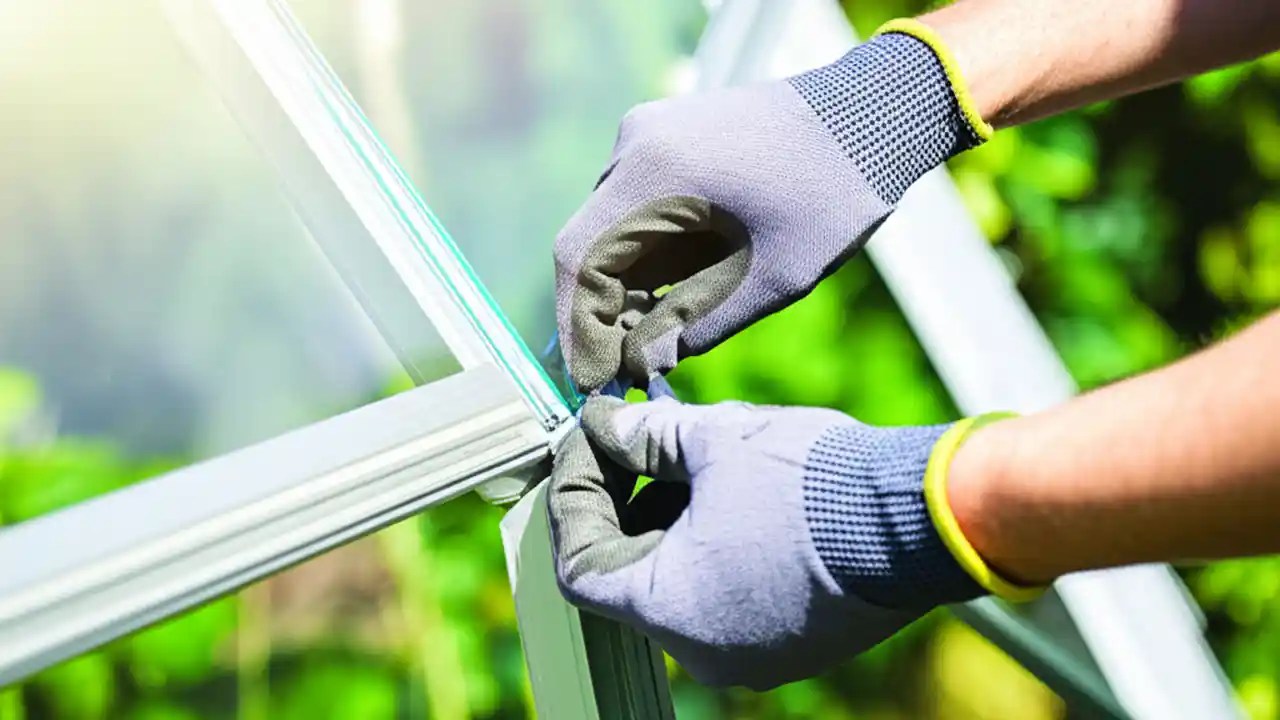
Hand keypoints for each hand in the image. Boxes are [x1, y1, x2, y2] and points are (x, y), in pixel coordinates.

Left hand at [546, 396, 1023, 688]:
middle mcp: (703, 650)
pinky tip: (735, 491)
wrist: (920, 520)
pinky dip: (716, 546)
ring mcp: (754, 654)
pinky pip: (730, 597)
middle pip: (631, 575)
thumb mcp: (714, 442)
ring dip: (674, 520)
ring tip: (694, 455)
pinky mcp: (796, 643)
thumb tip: (605, 425)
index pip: (580, 566)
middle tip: (634, 440)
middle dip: (626, 501)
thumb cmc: (810, 484)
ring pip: (684, 586)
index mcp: (667, 609)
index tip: (586, 444)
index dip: (573, 498)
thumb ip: (644, 436)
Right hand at [553, 24, 989, 392]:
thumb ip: (699, 325)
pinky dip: (648, 255)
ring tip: (656, 340)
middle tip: (629, 371)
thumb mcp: (772, 278)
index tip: (592, 379)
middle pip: (592, 244)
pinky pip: (637, 206)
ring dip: (627, 286)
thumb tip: (641, 367)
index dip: (578, 327)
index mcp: (653, 173)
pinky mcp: (668, 136)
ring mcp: (649, 134)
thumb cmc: (832, 196)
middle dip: (604, 312)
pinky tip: (674, 294)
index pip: (580, 259)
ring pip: (613, 228)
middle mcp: (635, 145)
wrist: (874, 113)